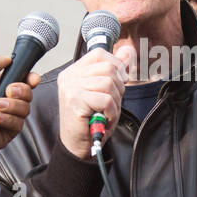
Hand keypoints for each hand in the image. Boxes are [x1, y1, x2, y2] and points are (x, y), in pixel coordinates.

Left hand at [0, 52, 37, 164]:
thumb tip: (7, 59)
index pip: (22, 79)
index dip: (30, 78)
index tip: (32, 79)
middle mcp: (4, 100)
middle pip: (28, 93)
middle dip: (21, 90)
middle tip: (8, 91)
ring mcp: (7, 116)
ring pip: (25, 108)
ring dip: (11, 105)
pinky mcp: (7, 130)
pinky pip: (18, 123)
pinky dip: (7, 119)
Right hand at [57, 44, 135, 158]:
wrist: (78, 145)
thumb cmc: (91, 119)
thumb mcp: (105, 91)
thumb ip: (115, 70)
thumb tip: (127, 51)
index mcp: (74, 71)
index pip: (100, 53)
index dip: (115, 66)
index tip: (117, 83)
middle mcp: (69, 76)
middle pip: (108, 68)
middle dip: (118, 87)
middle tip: (110, 104)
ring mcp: (70, 87)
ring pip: (108, 83)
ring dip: (115, 102)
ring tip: (106, 112)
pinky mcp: (75, 100)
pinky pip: (106, 99)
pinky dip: (111, 111)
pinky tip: (103, 118)